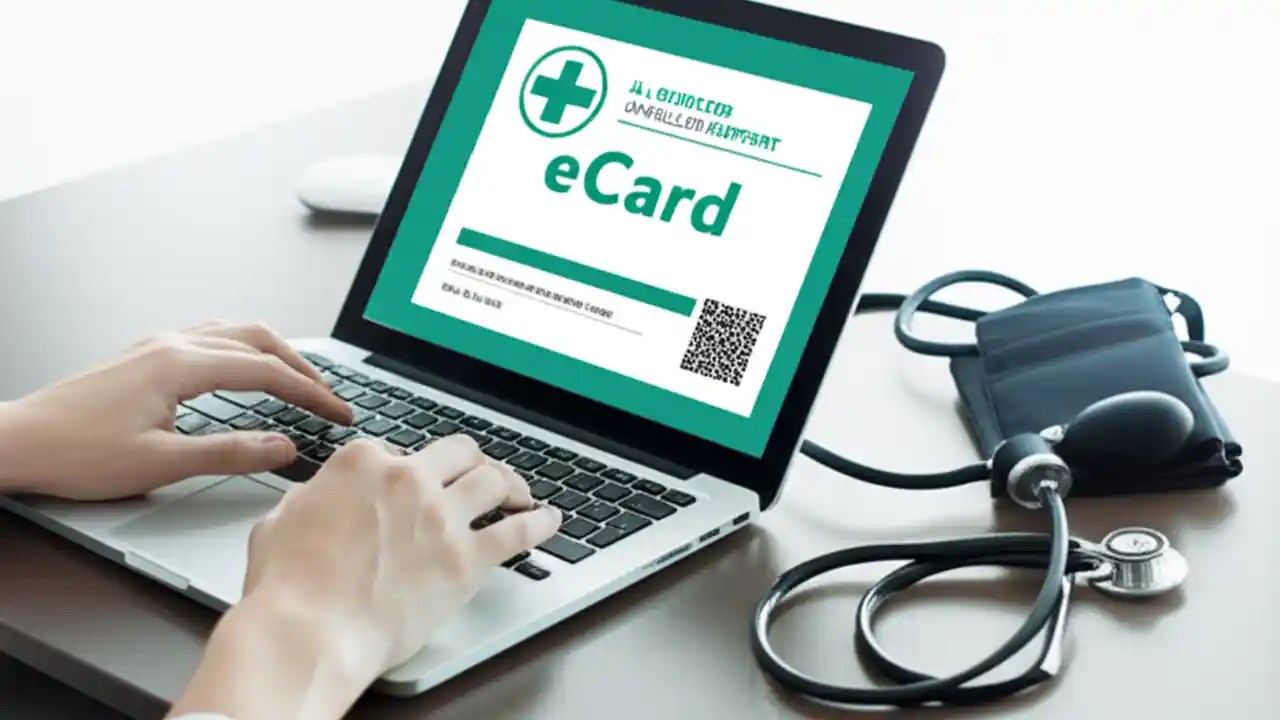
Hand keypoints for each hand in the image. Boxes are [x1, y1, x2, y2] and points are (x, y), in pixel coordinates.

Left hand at [0, 321, 351, 500]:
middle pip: (258, 340)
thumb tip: (282, 446)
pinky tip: (242, 370)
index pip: (267, 372)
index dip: (311, 394)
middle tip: (328, 396)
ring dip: (273, 352)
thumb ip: (231, 453)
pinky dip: (243, 350)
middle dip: (301, 366)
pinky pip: (209, 338)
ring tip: (298, 378)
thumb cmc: (75, 453)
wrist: (17, 443)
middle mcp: (171, 345)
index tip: (338, 412)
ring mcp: (154, 346)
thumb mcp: (162, 463)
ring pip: (233, 332)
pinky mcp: (142, 357)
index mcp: (181, 365)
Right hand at [167, 435, 562, 719]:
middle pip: (459, 453)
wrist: (309, 630)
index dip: (410, 468)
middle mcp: (409, 480)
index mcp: (363, 463)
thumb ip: (314, 498)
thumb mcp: (281, 520)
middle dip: (472, 461)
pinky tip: (549, 520)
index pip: (401, 451)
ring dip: (511, 483)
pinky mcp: (466, 559)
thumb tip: (321, 498)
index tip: (416, 481)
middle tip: (480, 471)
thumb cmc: (287, 587)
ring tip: (520, 491)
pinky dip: (539, 523)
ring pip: (493, 481)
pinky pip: (517, 532)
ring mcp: (442, 517)